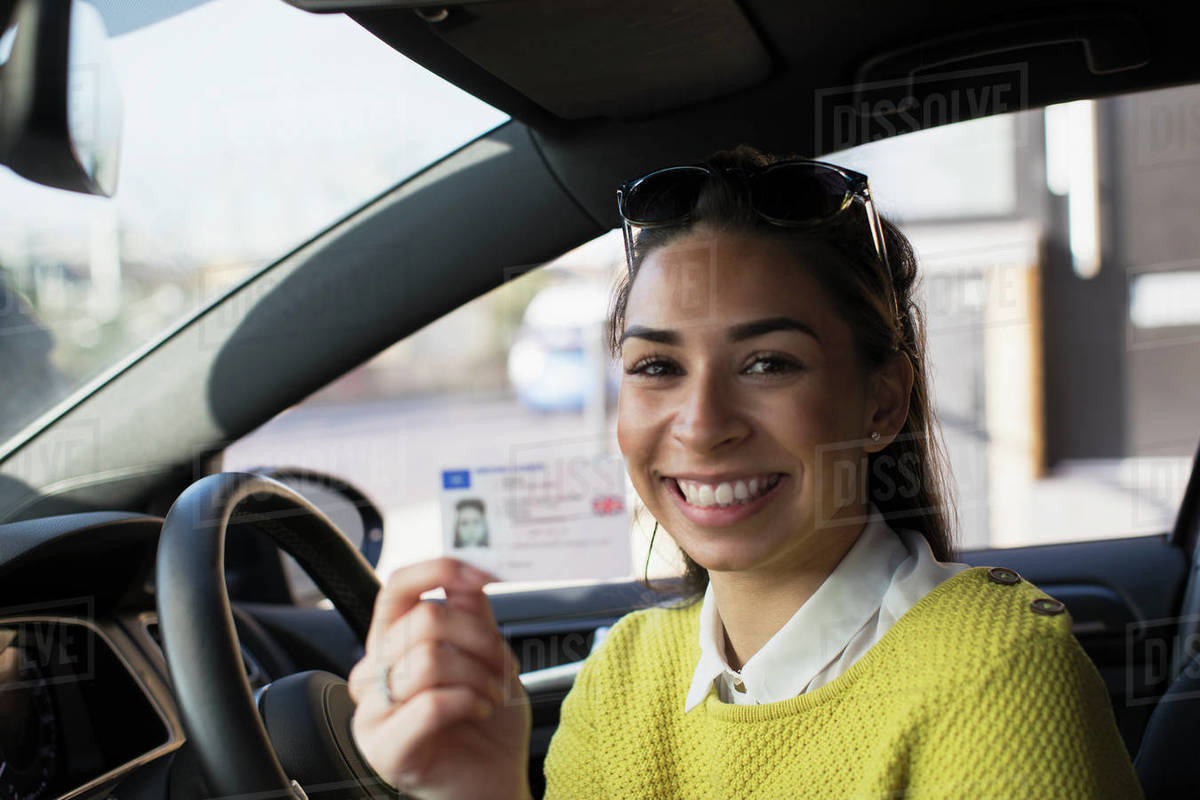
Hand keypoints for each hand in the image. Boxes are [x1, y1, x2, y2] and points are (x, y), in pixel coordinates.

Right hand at [348, 558, 530, 799]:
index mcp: (391, 646)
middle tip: (499, 666)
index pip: (397, 587)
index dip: (441, 570)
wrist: (497, 782)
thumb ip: (471, 612)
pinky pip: (431, 702)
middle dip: (480, 639)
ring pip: (429, 658)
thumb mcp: (486, 653)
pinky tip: (479, 711)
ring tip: (491, 694)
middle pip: (424, 620)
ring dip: (479, 675)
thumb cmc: (488, 726)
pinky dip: (470, 701)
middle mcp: (373, 675)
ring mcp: (372, 715)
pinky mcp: (385, 749)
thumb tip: (466, 571)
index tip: (486, 576)